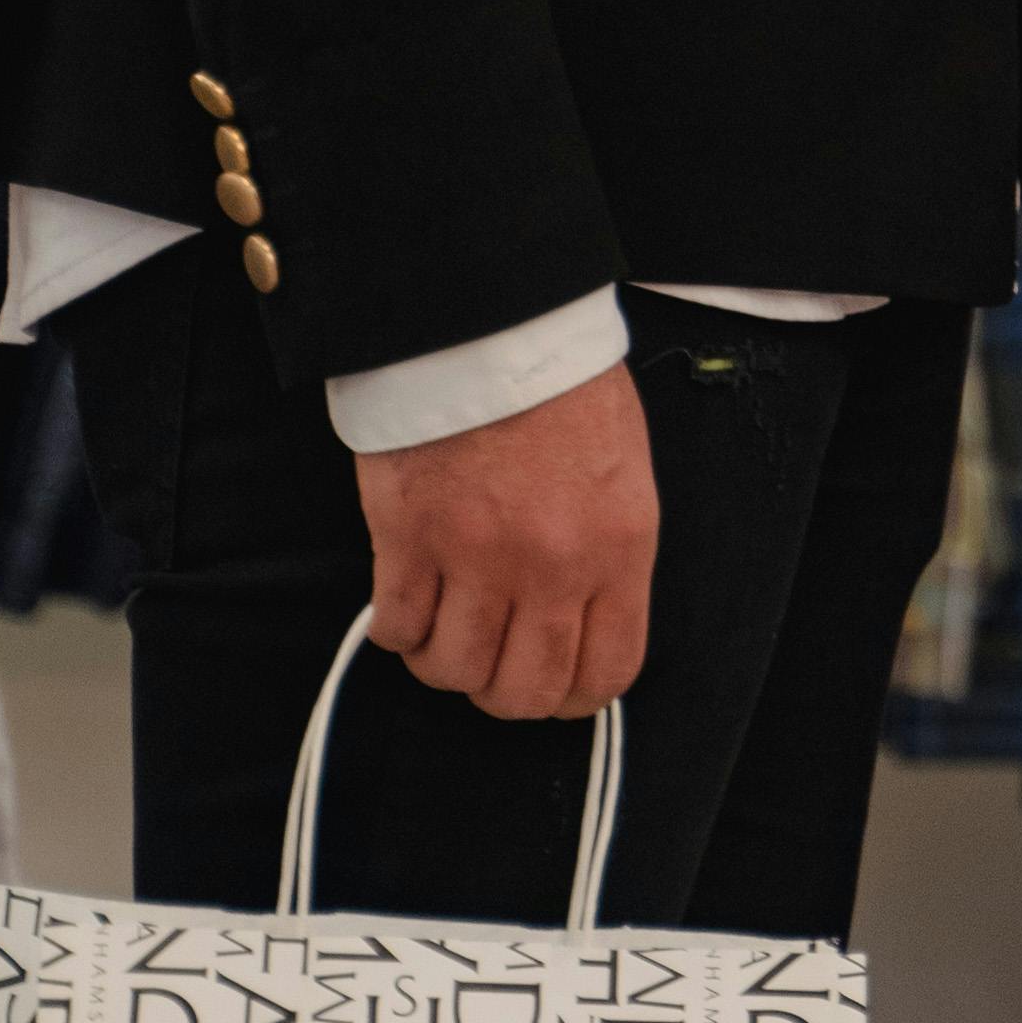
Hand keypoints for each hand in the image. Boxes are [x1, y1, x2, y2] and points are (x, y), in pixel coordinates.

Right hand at [356, 365, 657, 721]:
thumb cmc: (561, 389)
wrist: (491, 324)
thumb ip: (608, 557)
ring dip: (445, 664)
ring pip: (455, 671)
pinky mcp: (409, 539)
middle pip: (523, 692)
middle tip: (490, 663)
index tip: (553, 688)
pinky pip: (398, 628)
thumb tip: (583, 625)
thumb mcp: (623, 475)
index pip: (605, 673)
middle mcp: (552, 567)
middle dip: (504, 694)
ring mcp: (476, 558)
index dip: (573, 698)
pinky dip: (398, 632)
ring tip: (443, 632)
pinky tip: (405, 607)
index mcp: (618, 550)